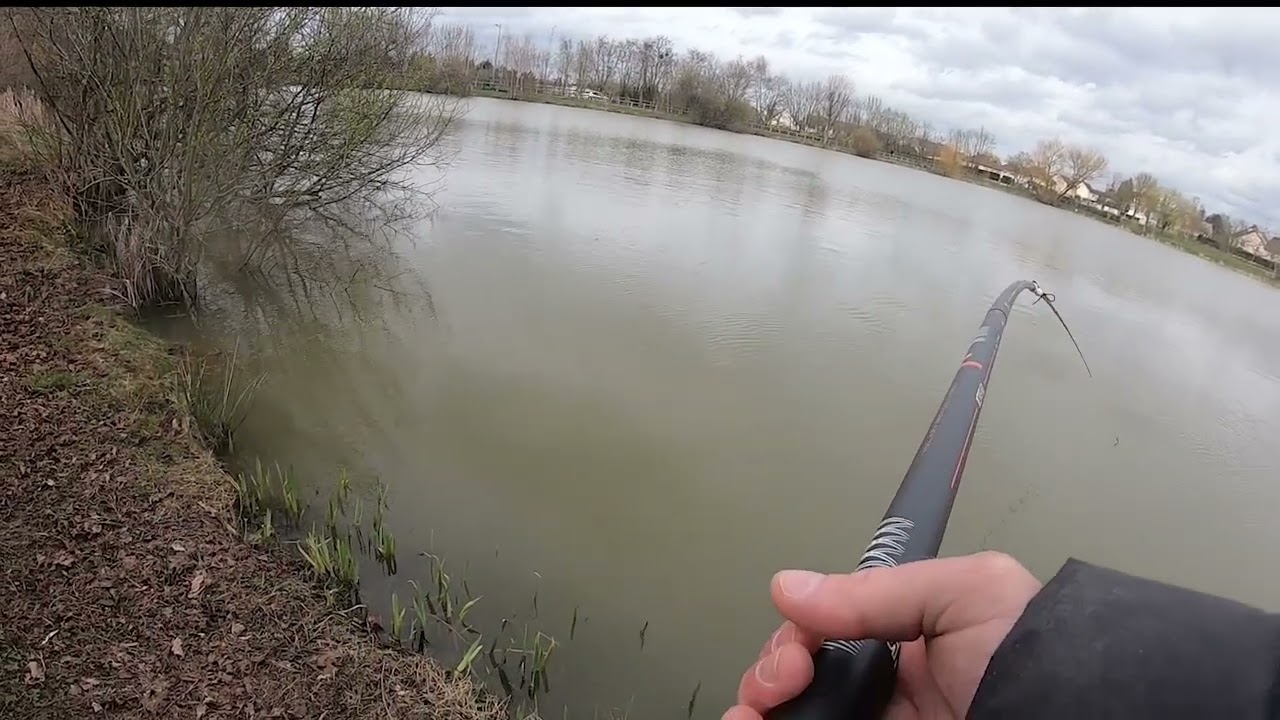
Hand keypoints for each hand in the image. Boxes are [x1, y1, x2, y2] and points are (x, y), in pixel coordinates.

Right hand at [723, 551, 1041, 719]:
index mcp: (905, 650)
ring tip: (751, 717)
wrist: (1074, 713)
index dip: (795, 642)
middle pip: (798, 686)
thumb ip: (876, 590)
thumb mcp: (966, 594)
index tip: (795, 654)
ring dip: (759, 712)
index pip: (822, 641)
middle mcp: (887, 697)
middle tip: (779, 685)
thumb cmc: (1036, 656)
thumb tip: (790, 588)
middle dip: (770, 677)